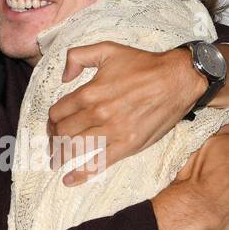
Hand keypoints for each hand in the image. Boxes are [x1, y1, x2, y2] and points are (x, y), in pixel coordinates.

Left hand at [47, 42, 202, 186]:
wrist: (177, 80)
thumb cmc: (144, 65)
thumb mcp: (108, 50)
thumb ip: (78, 56)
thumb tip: (63, 77)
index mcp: (90, 92)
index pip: (57, 112)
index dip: (51, 119)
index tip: (53, 123)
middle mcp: (98, 114)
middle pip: (63, 132)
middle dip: (54, 138)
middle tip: (53, 141)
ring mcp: (113, 132)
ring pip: (75, 148)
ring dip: (61, 156)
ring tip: (56, 159)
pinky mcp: (127, 146)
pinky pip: (99, 164)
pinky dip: (81, 174)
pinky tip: (69, 179)